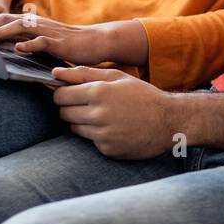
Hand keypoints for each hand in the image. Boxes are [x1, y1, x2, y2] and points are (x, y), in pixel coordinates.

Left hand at [0, 13, 143, 65]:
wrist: (96, 41)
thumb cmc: (68, 44)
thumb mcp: (44, 40)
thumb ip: (27, 41)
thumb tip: (6, 48)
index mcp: (31, 23)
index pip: (3, 18)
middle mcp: (36, 23)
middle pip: (7, 20)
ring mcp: (47, 31)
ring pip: (20, 28)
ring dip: (2, 33)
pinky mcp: (59, 43)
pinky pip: (42, 42)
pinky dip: (29, 44)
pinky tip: (18, 49)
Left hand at [51, 66, 175, 158]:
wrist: (169, 121)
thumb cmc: (142, 95)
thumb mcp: (117, 77)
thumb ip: (83, 73)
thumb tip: (54, 73)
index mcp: (99, 92)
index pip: (60, 95)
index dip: (63, 93)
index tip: (71, 93)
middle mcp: (98, 115)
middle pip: (64, 113)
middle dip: (70, 107)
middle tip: (87, 104)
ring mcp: (103, 135)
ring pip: (74, 128)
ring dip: (82, 122)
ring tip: (103, 116)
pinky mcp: (108, 150)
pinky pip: (90, 141)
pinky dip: (97, 135)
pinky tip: (113, 128)